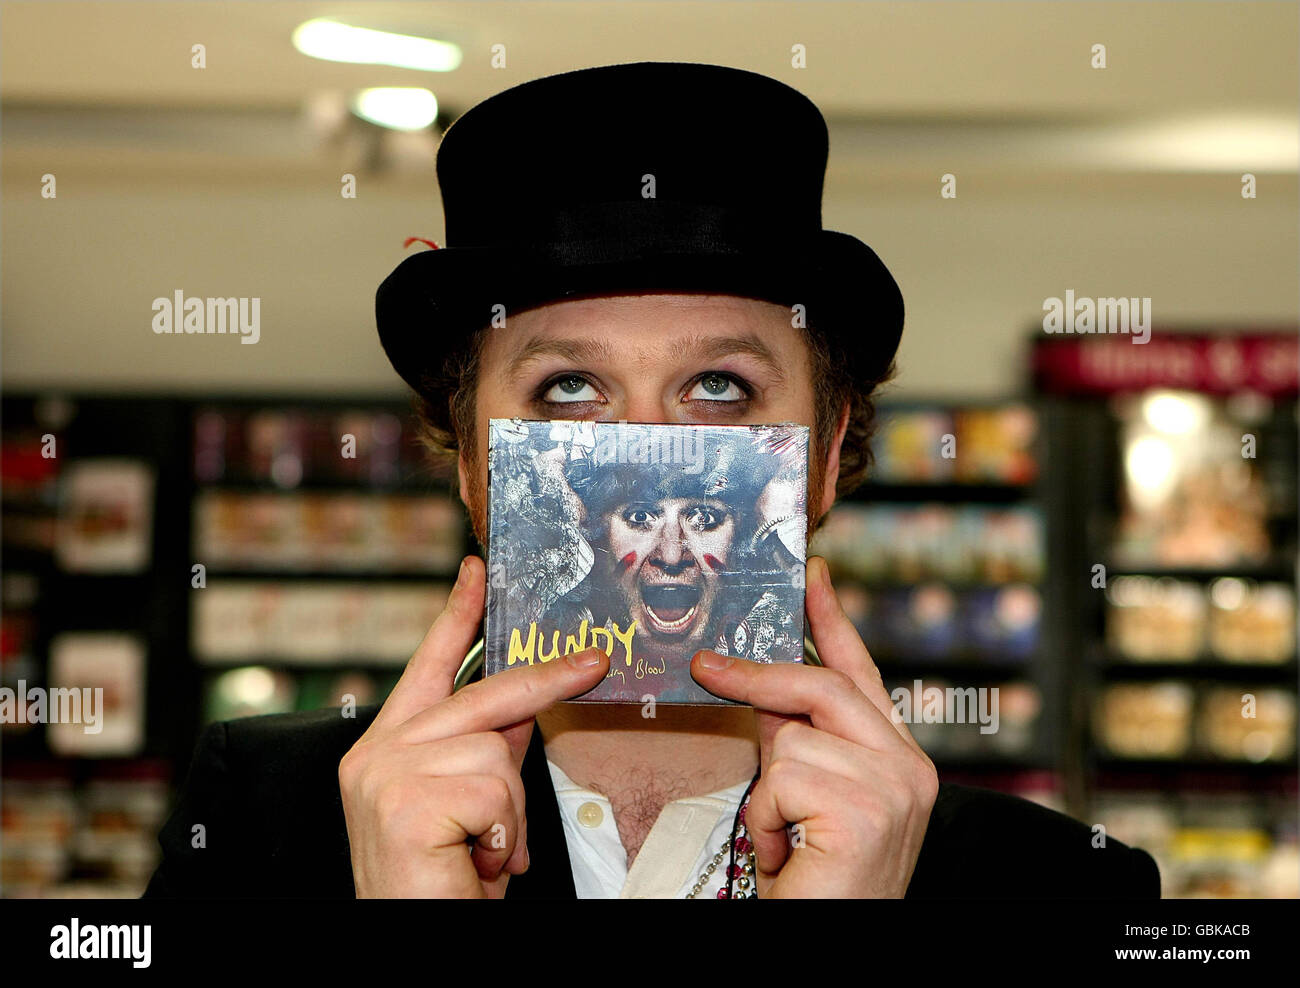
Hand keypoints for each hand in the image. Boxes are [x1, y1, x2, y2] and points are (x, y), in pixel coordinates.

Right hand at [338, 556, 608, 897]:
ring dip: (512, 812)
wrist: (417, 942)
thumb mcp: (471, 807)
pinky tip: (477, 862)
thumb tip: (526, 705)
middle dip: (547, 681)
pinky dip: (505, 835)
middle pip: (482, 696)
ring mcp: (384, 776)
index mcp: (386, 749)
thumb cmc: (443, 884)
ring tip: (486, 852)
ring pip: (498, 752)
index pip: (428, 668)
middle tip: (596, 663)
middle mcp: (375, 755)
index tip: (477, 571)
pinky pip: (495, 791)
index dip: (456, 616)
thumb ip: (486, 751)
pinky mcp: (404, 803)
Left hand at [690, 555, 938, 897]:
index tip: (811, 575)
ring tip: (785, 841)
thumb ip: (800, 744)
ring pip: (790, 740)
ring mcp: (895, 787)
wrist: (830, 941)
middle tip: (705, 667)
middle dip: (757, 679)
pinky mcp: (866, 810)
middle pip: (822, 687)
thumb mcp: (808, 800)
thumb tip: (759, 691)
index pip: (862, 674)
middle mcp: (910, 768)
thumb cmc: (819, 882)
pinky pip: (781, 779)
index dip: (832, 620)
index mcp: (898, 759)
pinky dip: (765, 820)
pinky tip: (787, 856)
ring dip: (767, 795)